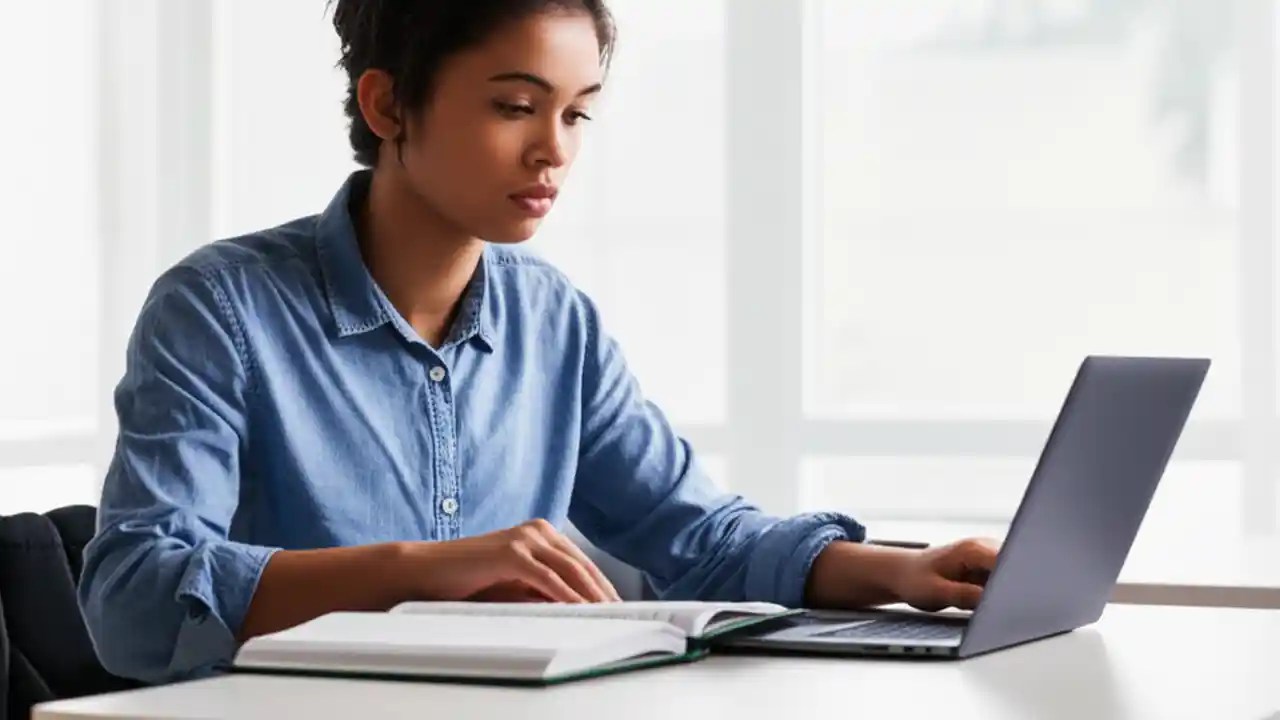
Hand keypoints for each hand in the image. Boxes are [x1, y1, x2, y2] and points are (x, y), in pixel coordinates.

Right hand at [405, 519, 621, 602]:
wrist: (428, 571)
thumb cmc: (469, 581)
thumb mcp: (515, 585)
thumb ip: (544, 591)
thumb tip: (577, 608)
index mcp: (541, 533)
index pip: (581, 562)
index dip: (602, 585)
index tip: (618, 607)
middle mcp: (537, 530)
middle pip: (582, 564)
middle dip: (604, 592)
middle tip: (622, 615)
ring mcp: (524, 539)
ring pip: (570, 570)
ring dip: (591, 596)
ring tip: (608, 616)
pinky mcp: (511, 553)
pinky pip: (547, 579)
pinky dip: (566, 596)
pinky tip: (579, 611)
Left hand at [806, 537, 999, 611]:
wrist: (903, 573)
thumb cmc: (914, 579)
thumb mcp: (935, 592)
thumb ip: (963, 595)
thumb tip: (991, 600)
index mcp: (973, 550)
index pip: (1008, 562)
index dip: (1017, 581)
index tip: (1016, 598)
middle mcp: (984, 549)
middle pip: (1014, 569)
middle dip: (1015, 588)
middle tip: (1004, 608)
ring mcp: (988, 559)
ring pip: (1010, 579)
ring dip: (1006, 594)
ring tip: (985, 604)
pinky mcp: (987, 570)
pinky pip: (1001, 584)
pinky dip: (997, 596)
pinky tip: (984, 605)